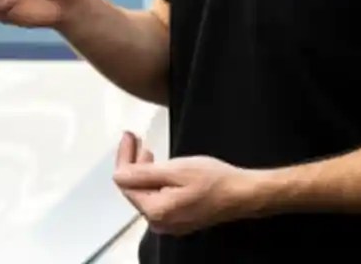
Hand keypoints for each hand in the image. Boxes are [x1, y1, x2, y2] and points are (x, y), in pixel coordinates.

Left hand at [112, 132, 250, 235]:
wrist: (242, 194)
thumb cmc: (212, 179)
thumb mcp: (176, 170)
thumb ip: (143, 174)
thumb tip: (117, 174)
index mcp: (155, 211)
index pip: (126, 183)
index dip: (124, 157)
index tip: (128, 136)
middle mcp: (158, 222)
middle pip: (134, 190)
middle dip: (131, 163)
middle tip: (134, 138)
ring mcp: (169, 224)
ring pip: (145, 194)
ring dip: (142, 171)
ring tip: (146, 151)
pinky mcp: (178, 220)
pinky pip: (157, 199)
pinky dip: (154, 181)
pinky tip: (158, 168)